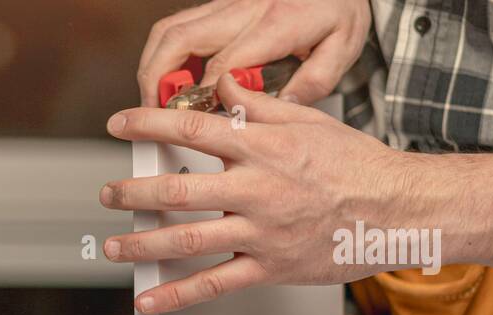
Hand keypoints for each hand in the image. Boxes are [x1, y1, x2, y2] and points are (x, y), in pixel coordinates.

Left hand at [100, 75, 420, 314]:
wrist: (400, 211)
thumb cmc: (358, 167)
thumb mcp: (308, 120)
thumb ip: (258, 106)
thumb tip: (224, 86)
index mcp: (261, 148)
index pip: (191, 129)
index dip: (147, 124)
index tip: (119, 124)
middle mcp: (255, 189)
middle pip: (176, 189)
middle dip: (131, 192)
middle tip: (106, 194)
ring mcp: (260, 231)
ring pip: (185, 238)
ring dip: (140, 243)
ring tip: (113, 245)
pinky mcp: (269, 267)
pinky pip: (214, 284)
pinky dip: (175, 295)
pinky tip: (147, 300)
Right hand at [137, 0, 370, 106]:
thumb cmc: (338, 11)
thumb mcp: (340, 49)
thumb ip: (312, 82)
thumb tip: (277, 110)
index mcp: (276, 22)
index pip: (224, 64)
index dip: (201, 97)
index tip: (194, 124)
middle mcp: (245, 8)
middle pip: (181, 40)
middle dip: (158, 81)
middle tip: (153, 114)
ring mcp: (227, 3)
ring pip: (170, 30)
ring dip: (153, 66)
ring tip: (152, 100)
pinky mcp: (219, 4)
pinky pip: (177, 25)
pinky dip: (162, 53)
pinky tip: (166, 78)